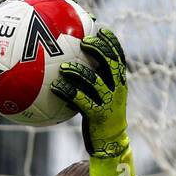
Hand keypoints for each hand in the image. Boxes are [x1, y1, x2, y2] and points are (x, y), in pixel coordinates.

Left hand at [51, 26, 132, 175]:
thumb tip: (70, 58)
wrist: (109, 146)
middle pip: (112, 64)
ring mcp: (109, 104)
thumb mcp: (101, 96)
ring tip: (64, 68)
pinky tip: (56, 87)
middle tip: (84, 42)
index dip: (111, 41)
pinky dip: (68, 92)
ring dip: (80, 72)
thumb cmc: (100, 117)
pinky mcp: (98, 117)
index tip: (99, 28)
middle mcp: (118, 91)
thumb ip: (92, 77)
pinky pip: (82, 101)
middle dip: (99, 50)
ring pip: (96, 82)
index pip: (119, 57)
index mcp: (119, 83)